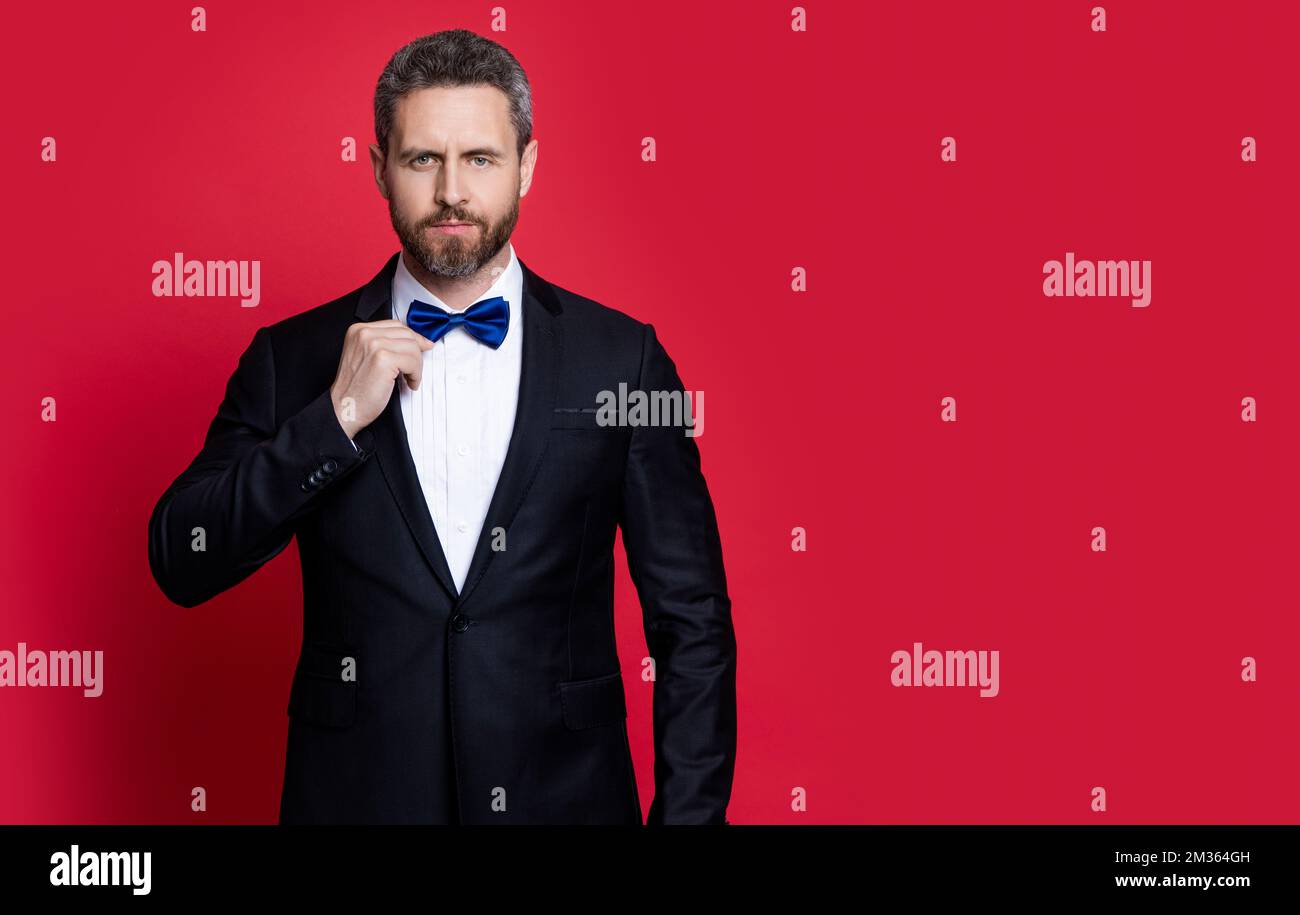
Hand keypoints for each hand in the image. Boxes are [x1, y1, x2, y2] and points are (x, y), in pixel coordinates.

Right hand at [330, 319, 433, 438]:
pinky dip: (416, 375)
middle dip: (416, 353)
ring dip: (417, 366)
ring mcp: (374, 344)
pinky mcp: (383, 359)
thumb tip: (415, 341)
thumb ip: (384, 345)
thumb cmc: (355, 388)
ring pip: (412, 347)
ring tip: (410, 379)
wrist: (344, 407)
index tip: (423, 345)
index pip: (396, 325)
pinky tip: (409, 383)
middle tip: (415, 369)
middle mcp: (365, 333)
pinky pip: (413, 362)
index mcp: (359, 330)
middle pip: (407, 334)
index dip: (413, 337)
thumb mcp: (365, 356)